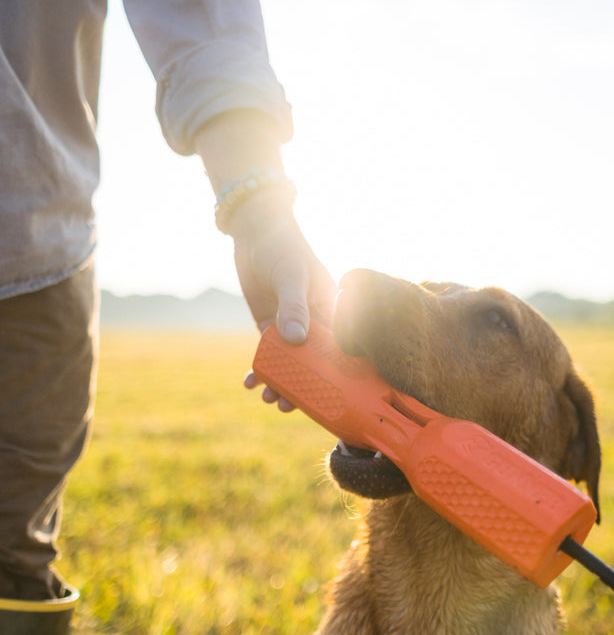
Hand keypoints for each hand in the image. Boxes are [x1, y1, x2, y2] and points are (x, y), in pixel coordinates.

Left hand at [232, 193, 335, 408]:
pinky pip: (269, 352)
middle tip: (289, 405)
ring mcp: (292, 324)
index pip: (342, 350)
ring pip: (290, 363)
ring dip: (280, 382)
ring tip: (268, 398)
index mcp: (333, 311)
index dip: (339, 377)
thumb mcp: (291, 275)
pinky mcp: (270, 323)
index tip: (332, 400)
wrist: (254, 228)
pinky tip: (250, 381)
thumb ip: (293, 307)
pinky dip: (261, 368)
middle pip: (315, 364)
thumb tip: (295, 341)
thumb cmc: (282, 245)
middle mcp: (316, 322)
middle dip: (304, 387)